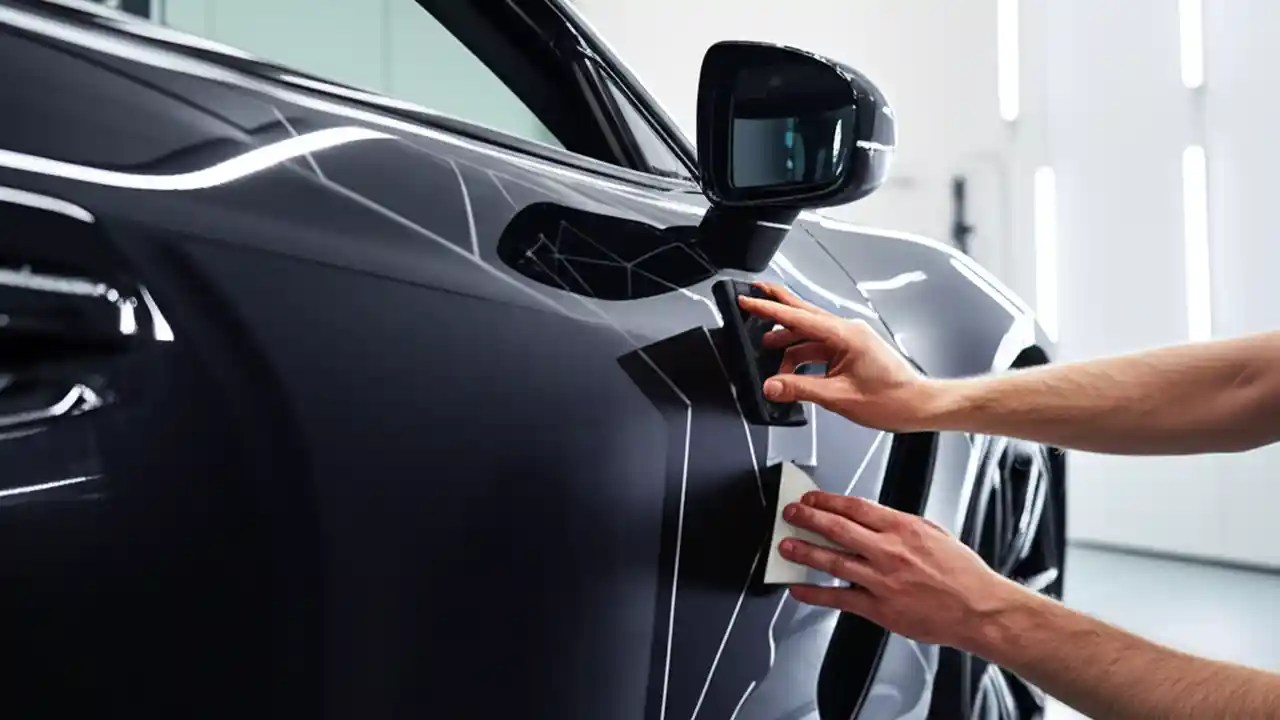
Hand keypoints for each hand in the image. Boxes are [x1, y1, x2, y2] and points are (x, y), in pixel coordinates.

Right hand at [737, 282, 941, 431]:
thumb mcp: (839, 396)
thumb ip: (800, 389)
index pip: (799, 317)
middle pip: (804, 314)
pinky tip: (790, 370)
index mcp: (846, 335)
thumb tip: (772, 386)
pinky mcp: (851, 350)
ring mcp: (850, 340)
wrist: (918, 405)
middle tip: (752, 297)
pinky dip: (801, 355)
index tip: (748, 300)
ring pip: (809, 333)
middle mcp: (848, 331)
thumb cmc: (892, 399)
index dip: (769, 309)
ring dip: (787, 341)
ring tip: (765, 350)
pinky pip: (819, 347)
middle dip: (776, 307)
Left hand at [778, 491, 1030, 650]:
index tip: (811, 498)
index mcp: (903, 528)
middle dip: (808, 518)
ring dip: (805, 552)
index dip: (828, 500)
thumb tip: (872, 518)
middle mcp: (889, 552)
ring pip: (833, 561)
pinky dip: (815, 594)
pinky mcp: (880, 608)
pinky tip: (799, 589)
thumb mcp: (934, 533)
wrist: (979, 609)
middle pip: (838, 529)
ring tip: (786, 546)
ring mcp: (882, 580)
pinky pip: (840, 598)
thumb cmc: (962, 574)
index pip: (855, 507)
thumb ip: (900, 525)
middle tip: (790, 513)